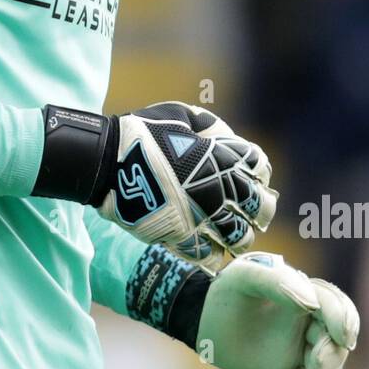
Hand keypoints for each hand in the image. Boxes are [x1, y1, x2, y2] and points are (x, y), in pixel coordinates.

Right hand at [94, 103, 277, 270]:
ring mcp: (201, 217)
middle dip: (258, 208)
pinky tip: (210, 247)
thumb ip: (208, 126)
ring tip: (232, 232)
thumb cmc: (143, 133)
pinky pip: (209, 254)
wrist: (108, 164)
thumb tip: (225, 137)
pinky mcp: (181, 238)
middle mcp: (219, 189)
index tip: (250, 176)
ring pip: (239, 237)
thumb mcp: (179, 114)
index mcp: (221, 157)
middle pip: (260, 208)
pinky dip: (212, 253)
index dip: (258, 173)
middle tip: (248, 209)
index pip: (260, 169)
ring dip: (239, 234)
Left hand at [197, 252, 358, 368]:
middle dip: (332, 355)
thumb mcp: (245, 275)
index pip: (335, 306)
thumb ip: (277, 281)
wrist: (205, 319)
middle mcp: (311, 323)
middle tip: (318, 366)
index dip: (343, 320)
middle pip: (336, 341)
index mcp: (306, 294)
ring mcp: (303, 350)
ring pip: (328, 368)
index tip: (343, 337)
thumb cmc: (229, 291)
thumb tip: (311, 303)